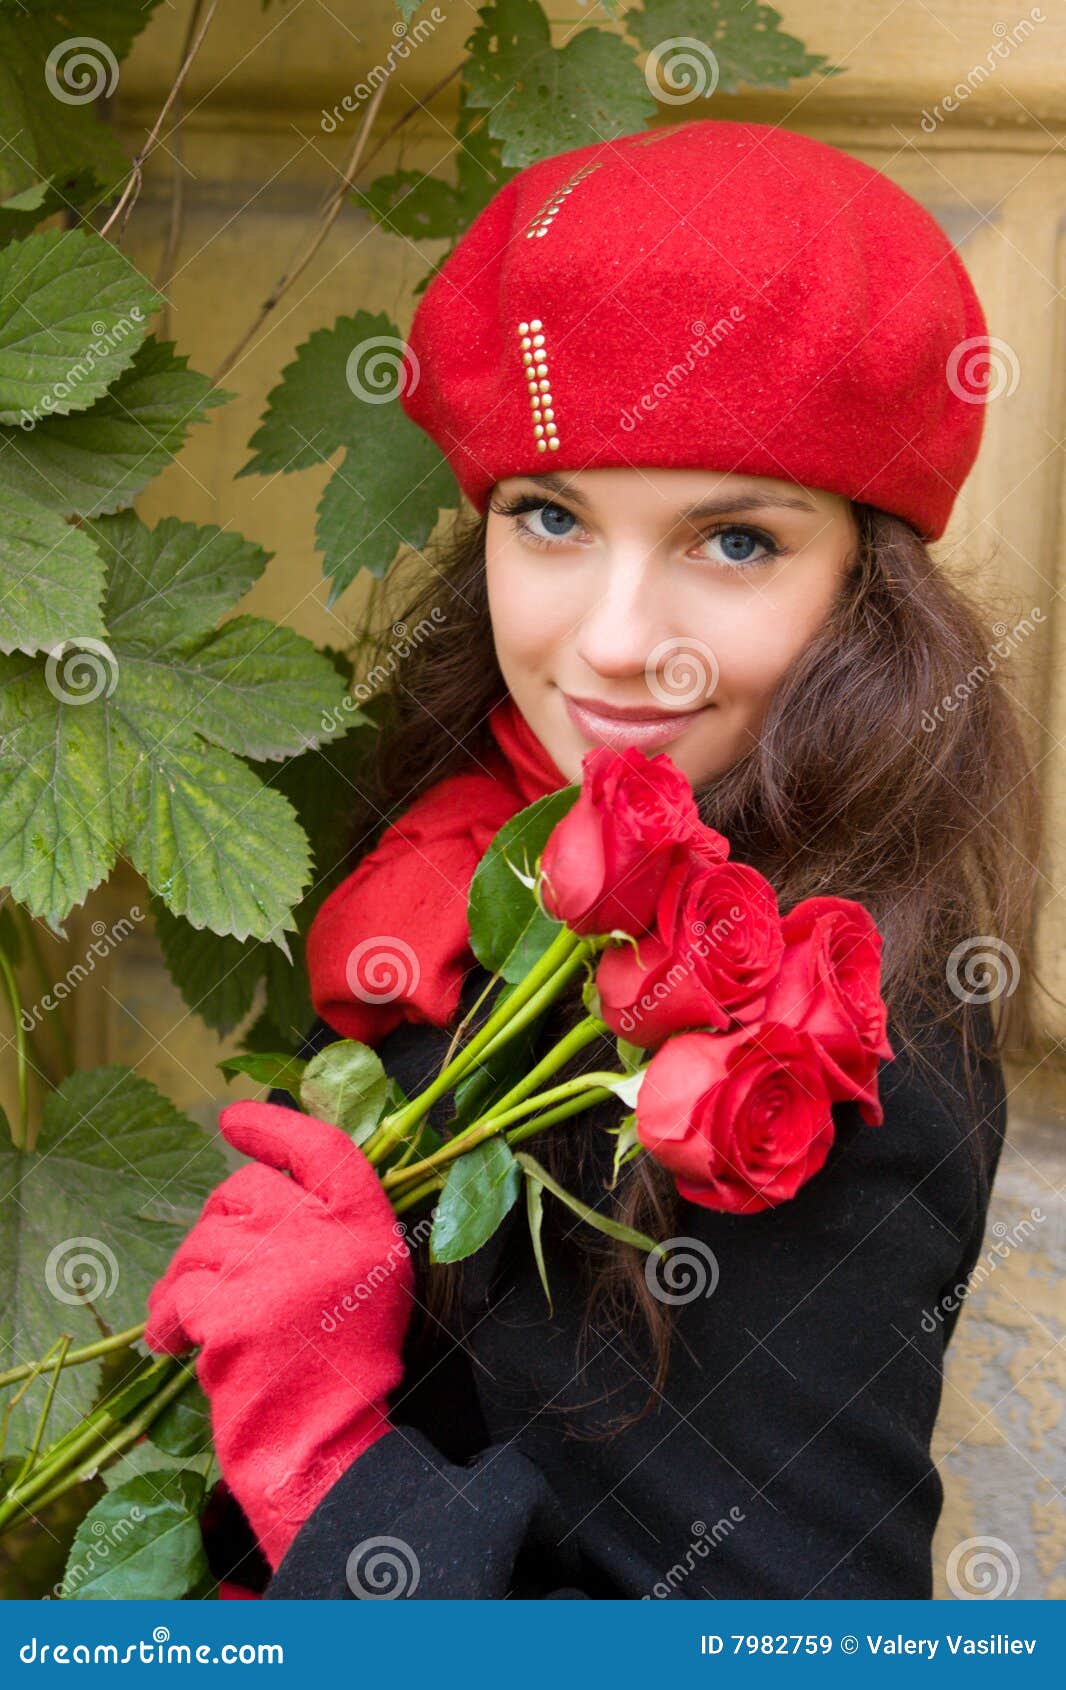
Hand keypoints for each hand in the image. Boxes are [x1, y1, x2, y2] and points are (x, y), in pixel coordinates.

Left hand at [144, 1100, 413, 1569]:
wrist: (324, 1439)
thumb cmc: (348, 1362)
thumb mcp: (368, 1275)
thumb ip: (331, 1223)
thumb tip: (270, 1178)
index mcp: (363, 1221)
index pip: (319, 1146)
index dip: (274, 1127)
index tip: (235, 1119)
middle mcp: (320, 1233)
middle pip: (247, 1189)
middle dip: (225, 1221)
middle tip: (225, 1267)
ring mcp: (269, 1269)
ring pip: (204, 1239)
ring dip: (191, 1272)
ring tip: (194, 1315)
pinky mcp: (225, 1311)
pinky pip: (178, 1292)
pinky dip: (168, 1318)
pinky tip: (173, 1342)